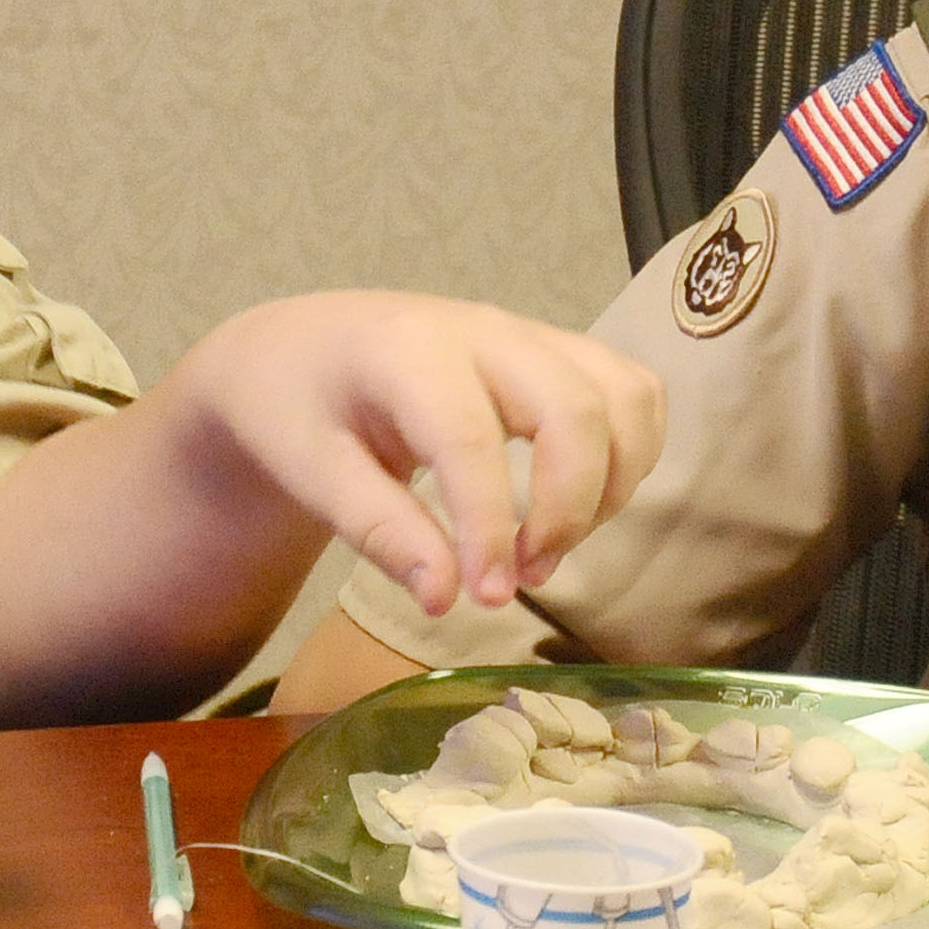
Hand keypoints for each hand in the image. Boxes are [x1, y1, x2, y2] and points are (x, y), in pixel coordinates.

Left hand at [163, 292, 664, 616]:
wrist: (299, 349)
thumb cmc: (296, 408)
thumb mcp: (308, 472)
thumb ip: (378, 531)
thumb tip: (447, 599)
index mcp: (407, 351)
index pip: (471, 438)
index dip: (488, 526)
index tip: (485, 598)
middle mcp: (484, 330)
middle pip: (576, 408)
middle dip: (569, 508)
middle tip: (523, 578)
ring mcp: (531, 336)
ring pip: (624, 396)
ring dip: (610, 484)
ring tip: (549, 546)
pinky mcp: (559, 353)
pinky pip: (632, 392)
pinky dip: (630, 454)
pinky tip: (581, 504)